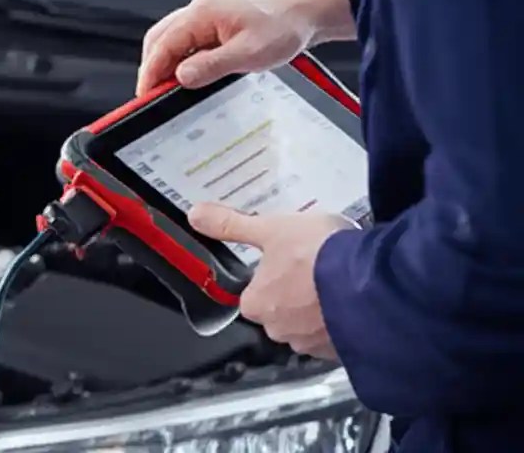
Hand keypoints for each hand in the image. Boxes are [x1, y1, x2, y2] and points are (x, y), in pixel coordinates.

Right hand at [136, 0, 311, 95]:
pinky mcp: (216, 21)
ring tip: (169, 88)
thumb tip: (180, 78)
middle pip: (160, 38)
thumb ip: (211, 66)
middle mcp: (199, 9)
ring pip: (173, 39)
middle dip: (153, 67)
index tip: (144, 94)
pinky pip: (189, 40)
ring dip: (168, 63)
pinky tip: (191, 74)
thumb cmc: (285, 26)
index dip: (150, 71)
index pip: (163, 43)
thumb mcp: (249, 53)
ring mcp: (207, 13)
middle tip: (152, 95)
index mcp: (202, 12)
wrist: (309, 11)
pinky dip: (183, 58)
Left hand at [188, 202, 355, 358]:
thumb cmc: (315, 253)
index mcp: (257, 305)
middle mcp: (281, 333)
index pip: (255, 293)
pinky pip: (339, 336)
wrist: (373, 281)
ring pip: (312, 325)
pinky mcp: (345, 352)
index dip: (272, 274)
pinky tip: (357, 300)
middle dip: (298, 293)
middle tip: (318, 267)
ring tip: (341, 280)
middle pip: (283, 311)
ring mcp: (315, 346)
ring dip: (323, 308)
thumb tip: (194, 214)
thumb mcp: (271, 228)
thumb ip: (232, 225)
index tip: (290, 259)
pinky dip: (345, 320)